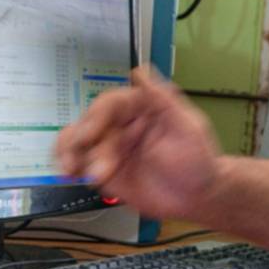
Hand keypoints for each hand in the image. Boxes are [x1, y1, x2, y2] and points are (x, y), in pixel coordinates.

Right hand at [54, 65, 221, 219]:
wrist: (199, 198)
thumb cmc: (198, 160)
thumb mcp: (188, 127)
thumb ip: (164, 100)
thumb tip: (141, 70)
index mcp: (140, 108)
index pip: (110, 104)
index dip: (95, 117)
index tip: (89, 134)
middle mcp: (121, 125)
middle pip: (89, 125)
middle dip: (80, 142)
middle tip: (76, 160)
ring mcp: (111, 148)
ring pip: (79, 143)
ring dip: (69, 153)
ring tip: (70, 170)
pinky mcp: (106, 171)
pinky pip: (81, 164)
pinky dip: (70, 166)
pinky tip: (69, 174)